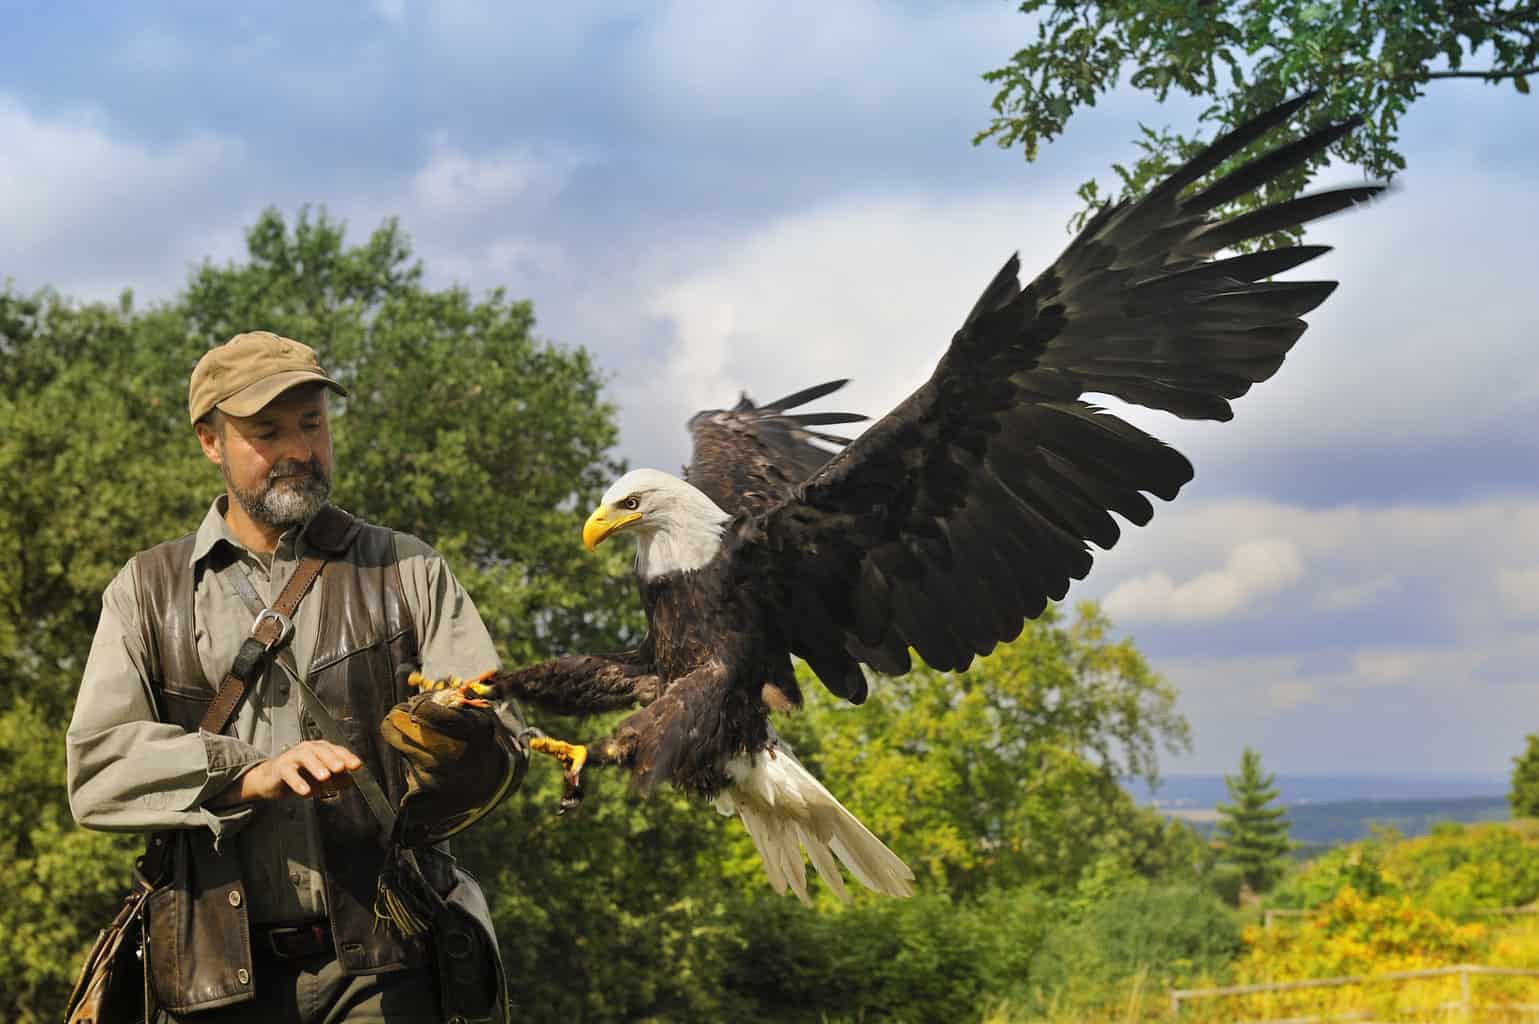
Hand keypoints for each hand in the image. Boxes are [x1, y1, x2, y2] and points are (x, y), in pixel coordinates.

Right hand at [212, 740, 362, 805]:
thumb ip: (336, 780)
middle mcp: (308, 749)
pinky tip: (306, 792)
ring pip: (305, 757)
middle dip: (332, 759)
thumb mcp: (320, 780)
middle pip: (322, 750)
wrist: (270, 779)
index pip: (336, 750)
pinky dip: (298, 782)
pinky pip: (289, 773)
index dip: (347, 757)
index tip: (357, 766)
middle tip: (341, 768)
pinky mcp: (281, 768)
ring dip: (316, 766)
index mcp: (321, 750)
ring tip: (325, 777)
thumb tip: (351, 782)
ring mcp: (293, 757)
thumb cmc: (299, 775)